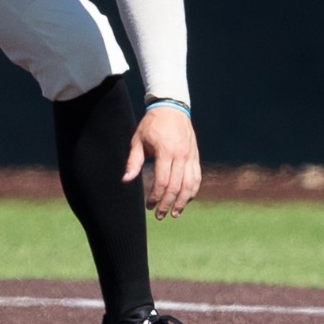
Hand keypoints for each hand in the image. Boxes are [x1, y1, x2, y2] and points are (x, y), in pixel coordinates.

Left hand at [122, 104, 201, 218]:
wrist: (172, 107)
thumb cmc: (151, 124)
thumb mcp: (138, 140)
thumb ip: (133, 162)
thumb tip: (126, 181)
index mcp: (166, 151)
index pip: (162, 181)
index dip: (156, 197)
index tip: (149, 206)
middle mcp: (181, 155)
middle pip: (176, 187)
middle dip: (167, 204)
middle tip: (160, 215)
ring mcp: (191, 156)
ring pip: (190, 185)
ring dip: (182, 202)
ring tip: (174, 213)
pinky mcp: (196, 156)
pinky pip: (197, 177)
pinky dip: (192, 191)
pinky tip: (185, 200)